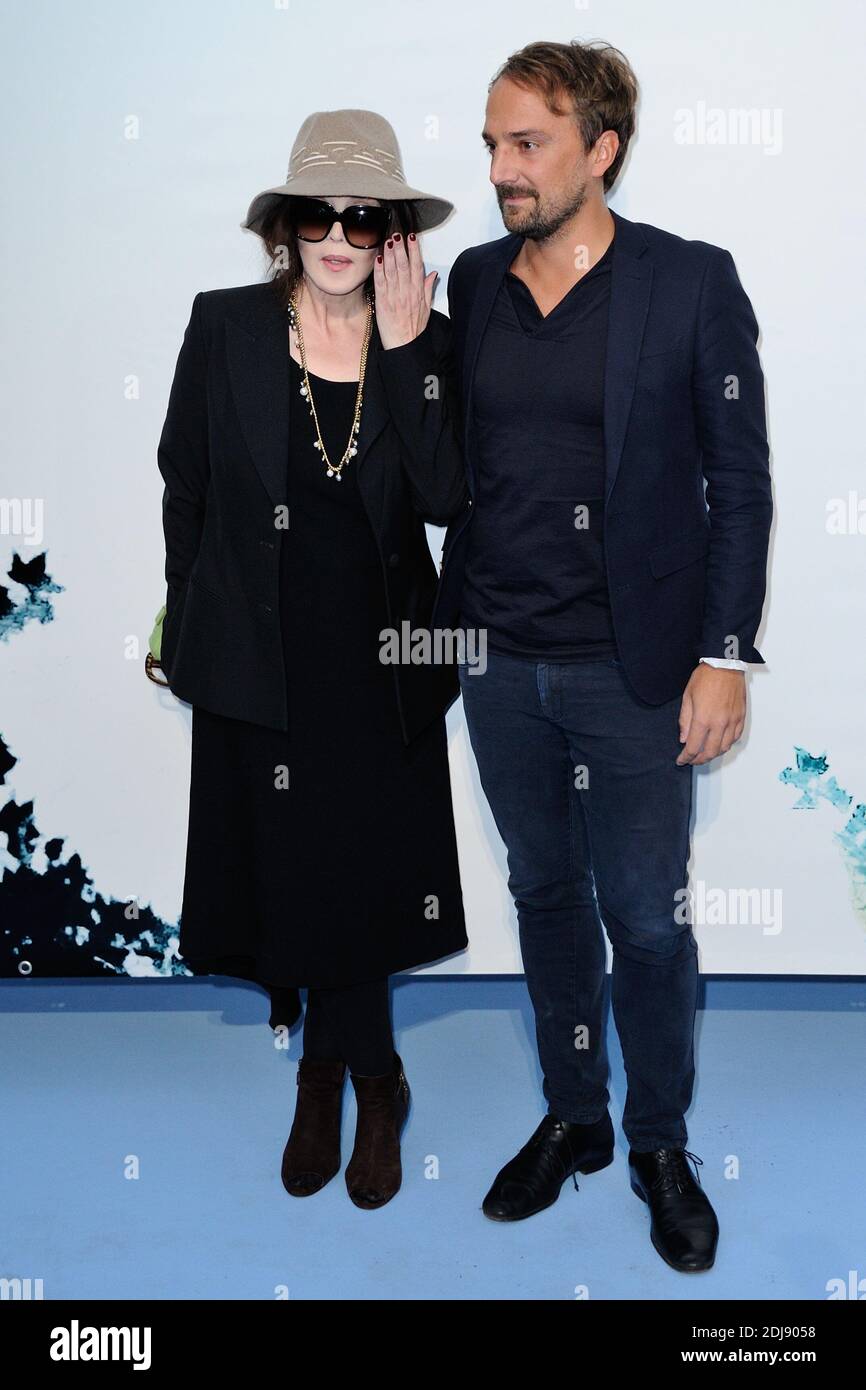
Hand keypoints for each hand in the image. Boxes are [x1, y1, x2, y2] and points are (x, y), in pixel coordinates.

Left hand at [373, 232, 437, 348]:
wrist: (404, 345)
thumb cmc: (414, 329)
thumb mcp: (426, 308)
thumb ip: (428, 289)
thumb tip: (433, 275)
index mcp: (417, 292)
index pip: (416, 266)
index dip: (414, 250)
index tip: (412, 238)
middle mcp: (406, 291)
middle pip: (404, 265)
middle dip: (401, 248)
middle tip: (398, 234)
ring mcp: (394, 296)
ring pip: (392, 270)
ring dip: (390, 254)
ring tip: (388, 240)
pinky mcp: (382, 301)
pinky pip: (380, 282)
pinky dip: (379, 269)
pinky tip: (378, 258)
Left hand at [676, 664, 746, 764]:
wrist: (725, 664)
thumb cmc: (706, 677)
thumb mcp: (687, 697)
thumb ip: (685, 721)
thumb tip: (684, 738)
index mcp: (703, 719)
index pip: (693, 747)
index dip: (686, 757)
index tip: (681, 760)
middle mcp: (719, 723)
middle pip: (710, 752)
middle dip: (699, 760)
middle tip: (692, 760)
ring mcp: (732, 721)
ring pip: (724, 747)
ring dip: (714, 754)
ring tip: (705, 753)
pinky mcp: (741, 717)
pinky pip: (735, 738)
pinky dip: (727, 744)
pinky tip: (720, 743)